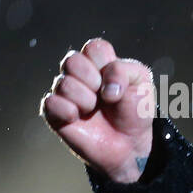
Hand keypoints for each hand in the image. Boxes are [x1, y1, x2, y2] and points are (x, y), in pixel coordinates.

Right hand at [40, 38, 155, 183]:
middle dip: (93, 81)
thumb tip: (104, 84)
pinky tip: (78, 118)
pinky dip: (67, 111)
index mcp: (100, 63)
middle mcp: (79, 74)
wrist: (130, 144)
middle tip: (106, 98)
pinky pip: (50, 102)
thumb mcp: (142, 85)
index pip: (94, 48)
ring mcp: (65, 92)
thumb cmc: (135, 111)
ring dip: (86, 100)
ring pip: (63, 83)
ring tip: (94, 110)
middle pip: (72, 60)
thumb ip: (126, 71)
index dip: (107, 65)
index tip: (120, 84)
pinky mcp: (54, 112)